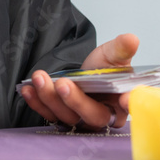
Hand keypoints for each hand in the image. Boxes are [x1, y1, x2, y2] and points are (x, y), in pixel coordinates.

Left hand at [20, 33, 139, 129]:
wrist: (84, 74)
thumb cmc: (103, 69)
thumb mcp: (112, 55)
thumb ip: (121, 49)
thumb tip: (131, 39)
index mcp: (123, 102)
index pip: (130, 107)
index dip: (128, 104)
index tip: (124, 98)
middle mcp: (104, 116)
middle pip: (92, 115)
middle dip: (76, 100)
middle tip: (63, 84)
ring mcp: (81, 120)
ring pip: (67, 116)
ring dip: (50, 98)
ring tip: (40, 78)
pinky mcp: (62, 118)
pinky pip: (48, 115)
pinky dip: (37, 103)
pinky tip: (28, 89)